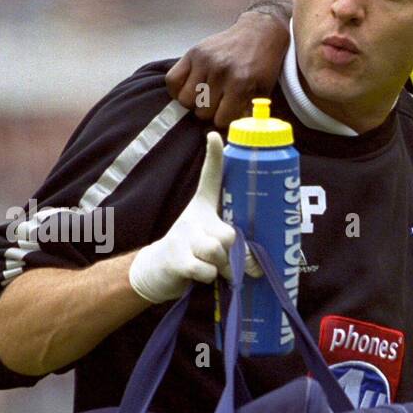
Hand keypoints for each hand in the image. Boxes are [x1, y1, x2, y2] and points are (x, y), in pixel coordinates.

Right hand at [128, 132, 260, 303]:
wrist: (156, 270)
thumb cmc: (193, 253)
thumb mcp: (212, 242)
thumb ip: (236, 248)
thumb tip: (256, 266)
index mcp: (202, 208)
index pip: (209, 179)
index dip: (214, 158)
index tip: (215, 135)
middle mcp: (192, 218)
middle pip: (228, 234)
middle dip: (233, 254)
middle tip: (226, 262)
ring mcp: (183, 237)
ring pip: (218, 251)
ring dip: (222, 267)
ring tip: (211, 268)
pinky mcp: (176, 258)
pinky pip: (207, 269)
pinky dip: (209, 276)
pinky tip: (198, 274)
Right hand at [166, 6, 291, 128]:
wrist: (259, 33)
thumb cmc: (262, 66)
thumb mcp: (262, 91)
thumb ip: (248, 112)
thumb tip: (234, 132)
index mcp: (240, 84)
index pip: (221, 120)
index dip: (224, 120)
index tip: (228, 114)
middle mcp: (220, 73)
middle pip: (202, 112)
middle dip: (210, 112)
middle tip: (217, 104)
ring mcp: (204, 62)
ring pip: (185, 100)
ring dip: (194, 103)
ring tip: (204, 97)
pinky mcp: (192, 53)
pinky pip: (172, 80)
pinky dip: (177, 89)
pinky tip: (188, 89)